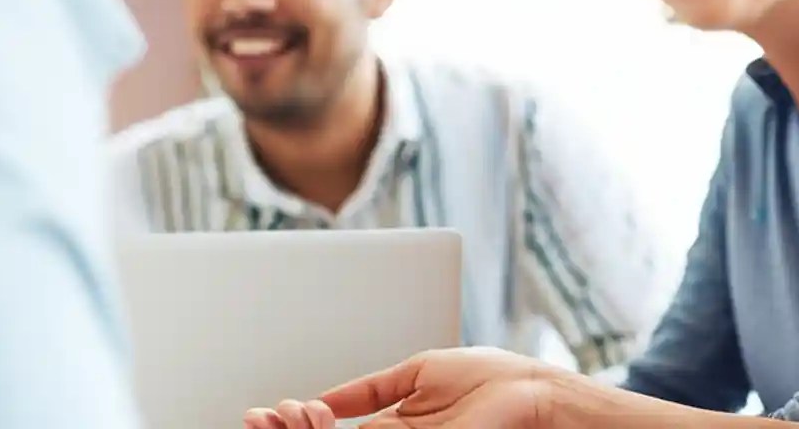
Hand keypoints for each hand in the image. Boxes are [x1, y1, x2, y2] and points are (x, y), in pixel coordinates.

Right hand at [242, 347, 564, 428]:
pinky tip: (309, 422)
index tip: (270, 412)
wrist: (536, 395)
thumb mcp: (419, 375)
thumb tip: (326, 399)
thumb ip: (369, 393)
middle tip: (262, 417)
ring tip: (283, 415)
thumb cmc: (495, 381)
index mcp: (395, 428)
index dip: (299, 425)